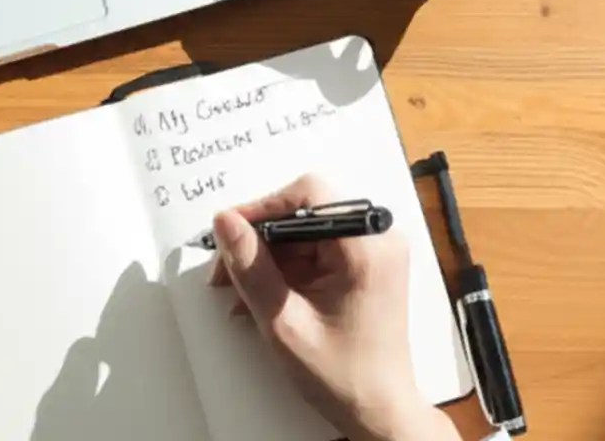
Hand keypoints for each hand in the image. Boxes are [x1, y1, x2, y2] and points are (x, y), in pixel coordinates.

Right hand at [209, 176, 460, 440]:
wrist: (378, 410)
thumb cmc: (344, 376)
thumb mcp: (284, 323)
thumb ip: (252, 269)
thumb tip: (225, 224)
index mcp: (369, 249)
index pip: (309, 195)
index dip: (263, 208)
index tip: (230, 233)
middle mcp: (378, 240)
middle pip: (304, 212)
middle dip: (261, 240)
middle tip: (227, 271)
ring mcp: (373, 252)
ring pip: (304, 232)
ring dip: (269, 259)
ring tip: (242, 294)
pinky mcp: (364, 265)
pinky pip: (315, 250)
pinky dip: (286, 270)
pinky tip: (264, 296)